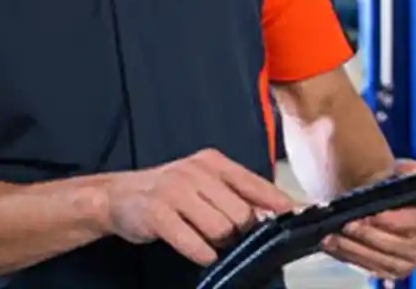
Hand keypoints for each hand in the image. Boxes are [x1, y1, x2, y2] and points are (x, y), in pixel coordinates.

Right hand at [102, 148, 297, 265]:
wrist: (118, 195)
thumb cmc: (169, 192)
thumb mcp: (203, 181)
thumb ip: (238, 192)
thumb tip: (280, 208)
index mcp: (212, 162)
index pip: (254, 183)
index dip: (277, 203)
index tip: (297, 216)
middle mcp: (195, 172)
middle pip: (240, 214)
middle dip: (239, 231)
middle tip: (224, 232)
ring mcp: (175, 192)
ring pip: (221, 230)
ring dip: (218, 243)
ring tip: (204, 236)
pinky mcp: (158, 214)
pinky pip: (195, 244)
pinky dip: (201, 253)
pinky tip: (197, 250)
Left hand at [321, 159, 415, 280]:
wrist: (369, 202)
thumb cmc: (384, 187)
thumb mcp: (394, 172)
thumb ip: (404, 170)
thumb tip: (415, 169)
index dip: (399, 220)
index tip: (375, 213)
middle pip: (402, 245)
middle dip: (372, 235)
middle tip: (349, 224)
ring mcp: (409, 262)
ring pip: (384, 260)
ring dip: (358, 248)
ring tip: (336, 236)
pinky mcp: (390, 271)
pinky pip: (371, 268)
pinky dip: (351, 256)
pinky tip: (334, 245)